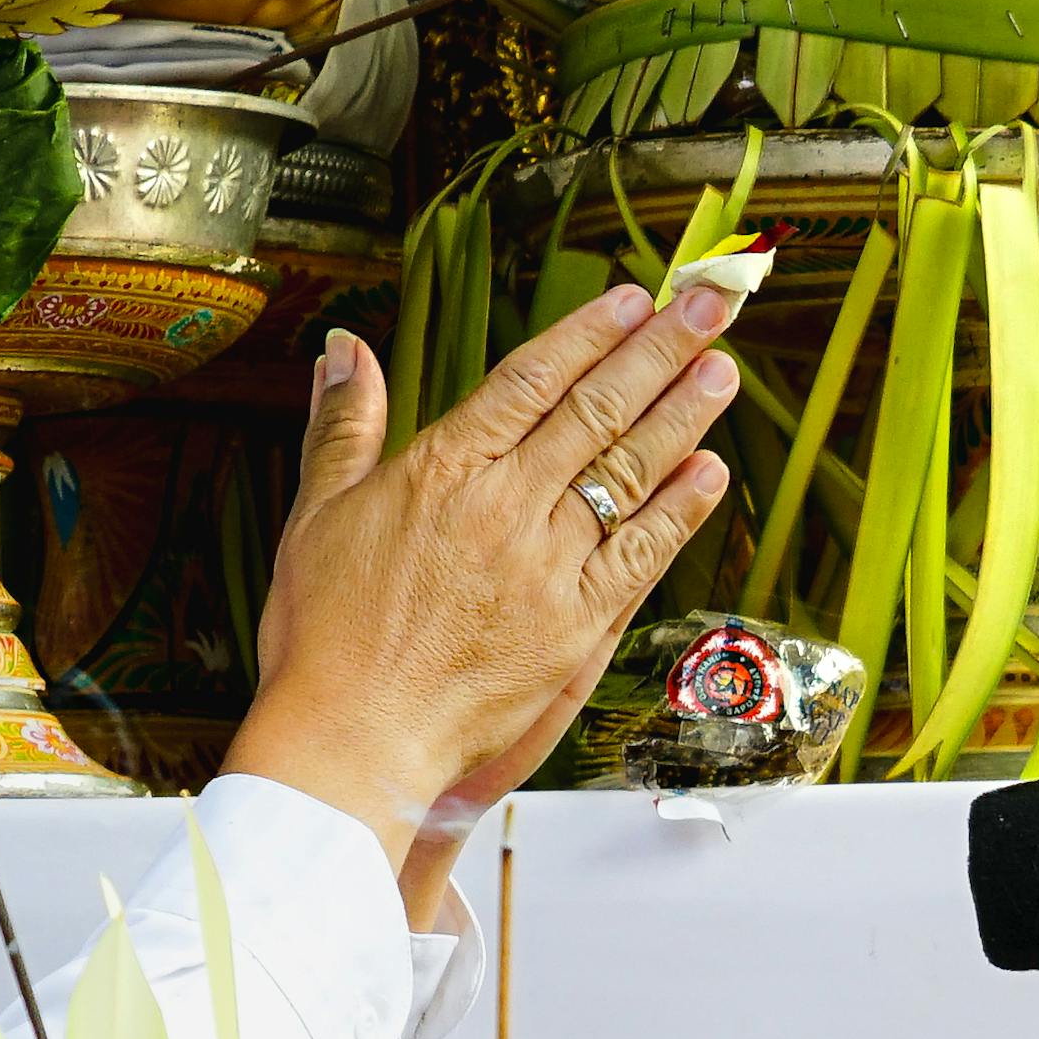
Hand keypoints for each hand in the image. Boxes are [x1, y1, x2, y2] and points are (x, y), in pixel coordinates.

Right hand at [226, 286, 739, 919]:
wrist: (352, 738)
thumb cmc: (324, 637)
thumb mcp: (315, 515)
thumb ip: (343, 426)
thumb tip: (346, 349)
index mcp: (442, 469)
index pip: (531, 379)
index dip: (589, 334)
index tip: (633, 300)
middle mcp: (503, 506)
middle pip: (596, 411)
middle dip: (659, 350)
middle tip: (708, 306)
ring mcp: (545, 566)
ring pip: (628, 473)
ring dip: (682, 415)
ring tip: (722, 368)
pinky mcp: (574, 628)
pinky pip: (640, 555)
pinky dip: (679, 510)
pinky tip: (711, 473)